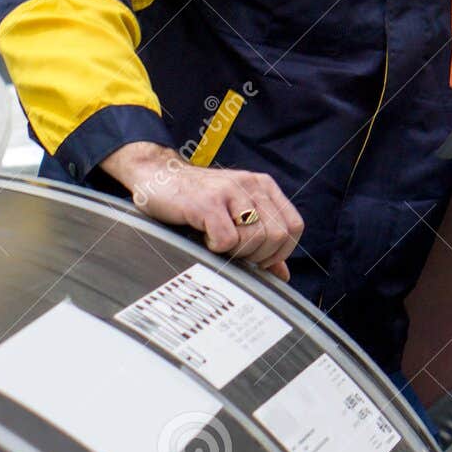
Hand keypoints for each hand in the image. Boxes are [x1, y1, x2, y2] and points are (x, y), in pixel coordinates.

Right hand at [102, 141, 303, 279]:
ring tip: (217, 241)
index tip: (258, 259)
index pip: (294, 226)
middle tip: (234, 252)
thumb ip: (261, 242)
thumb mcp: (234, 216)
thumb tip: (282, 275)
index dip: (281, 251)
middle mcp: (252, 185)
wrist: (157, 175)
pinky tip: (204, 237)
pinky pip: (226, 239)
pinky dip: (216, 248)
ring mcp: (230, 191)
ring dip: (235, 252)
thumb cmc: (197, 200)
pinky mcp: (206, 202)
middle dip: (257, 255)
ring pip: (254, 238)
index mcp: (264, 187)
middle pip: (277, 236)